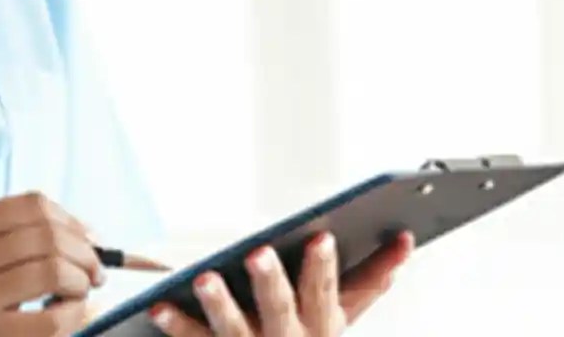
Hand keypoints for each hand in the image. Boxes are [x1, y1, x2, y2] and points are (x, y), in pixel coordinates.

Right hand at [0, 192, 105, 336]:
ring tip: (81, 291)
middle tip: (95, 271)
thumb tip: (83, 233)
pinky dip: (75, 312)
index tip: (89, 238)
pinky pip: (53, 317)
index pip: (32, 205)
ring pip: (54, 270)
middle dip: (85, 253)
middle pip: (48, 236)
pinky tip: (71, 313)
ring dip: (81, 280)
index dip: (71, 220)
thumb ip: (8, 236)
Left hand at [148, 231, 413, 336]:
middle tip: (259, 252)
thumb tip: (404, 239)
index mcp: (320, 327)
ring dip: (219, 304)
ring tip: (205, 278)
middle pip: (279, 310)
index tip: (321, 236)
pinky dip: (176, 325)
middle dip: (271, 282)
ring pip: (232, 330)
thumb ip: (370, 279)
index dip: (323, 267)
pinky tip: (159, 306)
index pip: (325, 294)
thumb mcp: (340, 316)